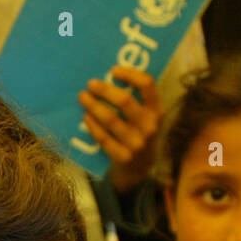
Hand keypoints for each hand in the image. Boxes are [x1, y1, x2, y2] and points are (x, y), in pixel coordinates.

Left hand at [79, 66, 162, 195]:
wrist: (140, 170)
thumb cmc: (139, 135)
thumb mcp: (147, 118)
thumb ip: (136, 101)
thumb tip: (108, 78)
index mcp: (157, 111)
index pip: (147, 85)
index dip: (130, 74)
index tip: (113, 70)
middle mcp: (150, 126)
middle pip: (125, 100)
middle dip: (105, 90)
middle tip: (91, 84)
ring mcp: (137, 143)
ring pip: (111, 119)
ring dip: (93, 106)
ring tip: (83, 97)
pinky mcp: (123, 157)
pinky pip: (103, 138)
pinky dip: (93, 126)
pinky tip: (86, 117)